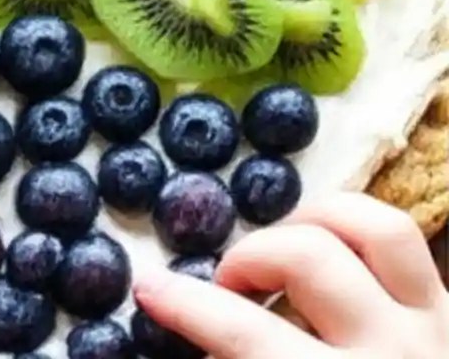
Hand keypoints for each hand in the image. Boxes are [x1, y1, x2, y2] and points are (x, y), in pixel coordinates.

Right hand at [136, 192, 448, 357]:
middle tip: (228, 286)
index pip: (244, 334)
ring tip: (281, 248)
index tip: (149, 289)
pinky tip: (329, 257)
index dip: (185, 304)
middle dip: (248, 257)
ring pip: (374, 225)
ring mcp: (436, 326)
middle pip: (307, 257)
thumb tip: (197, 347)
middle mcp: (392, 351)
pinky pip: (406, 243)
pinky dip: (357, 233)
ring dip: (312, 221)